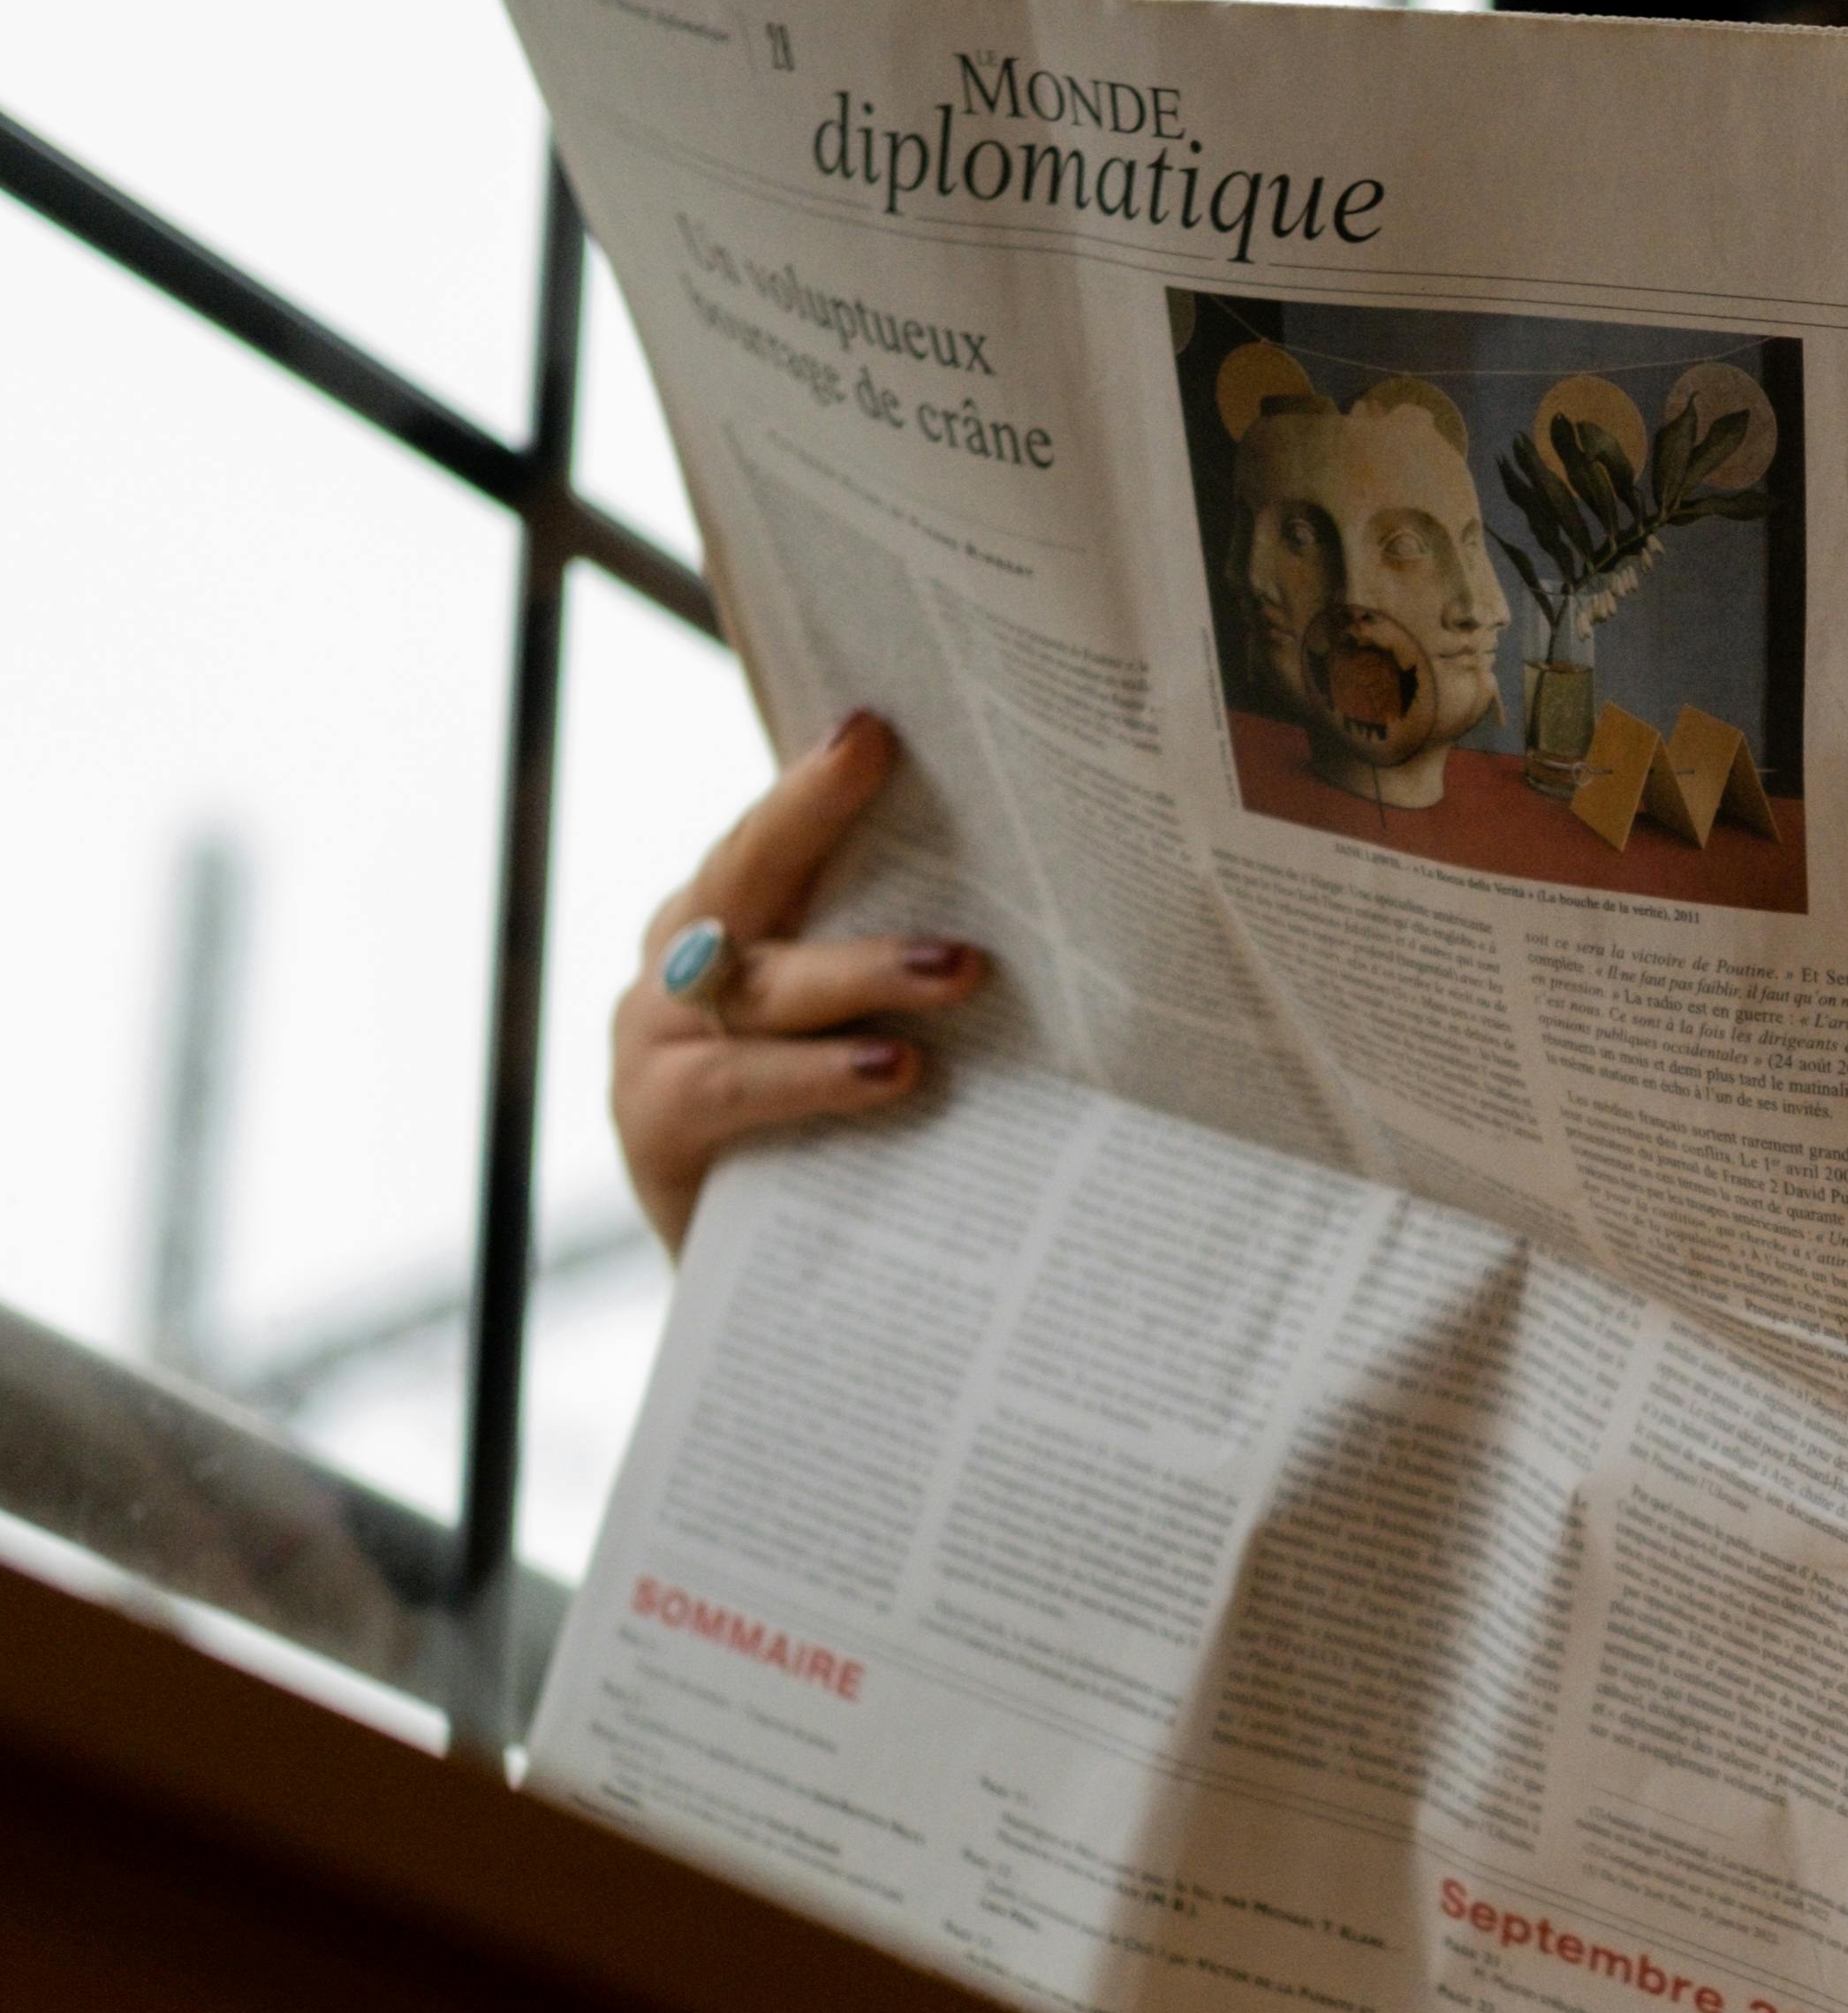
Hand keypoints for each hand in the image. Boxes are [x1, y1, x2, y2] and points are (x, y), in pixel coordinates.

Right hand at [612, 710, 988, 1252]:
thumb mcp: (865, 1029)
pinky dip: (814, 1075)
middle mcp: (679, 960)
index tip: (873, 721)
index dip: (812, 779)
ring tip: (956, 970)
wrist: (769, 1291)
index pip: (771, 834)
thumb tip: (1029, 896)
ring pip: (758, 984)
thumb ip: (906, 965)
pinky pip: (735, 1085)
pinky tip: (895, 1071)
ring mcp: (653, 1038)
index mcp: (727, 919)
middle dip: (805, 810)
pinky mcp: (653, 1124)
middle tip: (876, 756)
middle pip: (740, 874)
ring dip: (858, 969)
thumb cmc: (833, 1131)